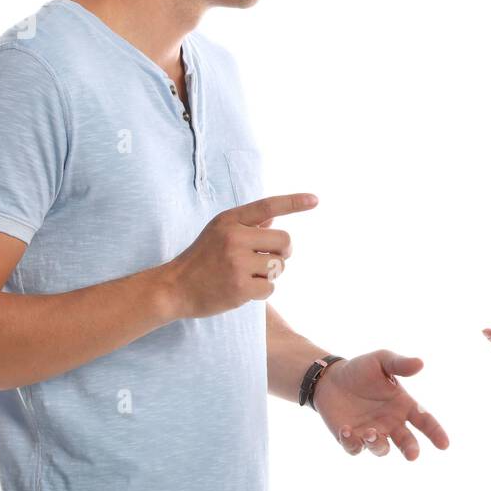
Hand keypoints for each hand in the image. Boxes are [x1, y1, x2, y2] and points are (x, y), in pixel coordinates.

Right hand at [165, 193, 317, 317]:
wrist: (174, 288)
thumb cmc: (201, 259)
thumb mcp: (219, 232)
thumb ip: (247, 225)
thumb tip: (274, 217)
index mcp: (229, 221)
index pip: (268, 206)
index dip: (294, 202)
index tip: (316, 199)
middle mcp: (234, 238)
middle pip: (285, 241)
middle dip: (283, 253)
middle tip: (268, 259)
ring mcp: (237, 263)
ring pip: (279, 267)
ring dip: (269, 274)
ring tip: (246, 276)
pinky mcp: (240, 288)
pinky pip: (271, 287)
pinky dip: (262, 291)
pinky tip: (243, 290)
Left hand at [313, 351, 449, 460]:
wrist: (330, 378)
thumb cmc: (360, 369)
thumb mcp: (381, 360)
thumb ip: (400, 364)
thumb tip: (420, 363)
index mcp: (403, 405)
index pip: (425, 421)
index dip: (436, 433)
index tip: (444, 445)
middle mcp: (391, 423)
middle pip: (406, 442)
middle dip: (410, 449)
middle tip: (412, 454)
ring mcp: (372, 433)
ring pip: (381, 449)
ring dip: (378, 444)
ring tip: (371, 433)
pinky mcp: (351, 439)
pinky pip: (355, 448)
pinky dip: (352, 443)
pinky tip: (346, 429)